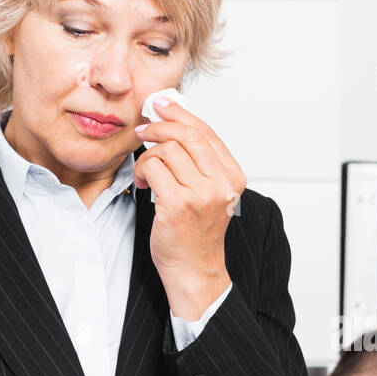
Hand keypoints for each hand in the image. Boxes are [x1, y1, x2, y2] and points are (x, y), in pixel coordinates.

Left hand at [133, 98, 244, 317]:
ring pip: (168, 150)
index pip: (207, 133)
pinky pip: (154, 168)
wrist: (195, 270)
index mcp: (233, 177)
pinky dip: (143, 171)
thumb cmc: (196, 233)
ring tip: (145, 172)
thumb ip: (199, 162)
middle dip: (160, 126)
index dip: (181, 114)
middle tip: (144, 129)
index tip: (162, 105)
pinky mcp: (179, 206)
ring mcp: (202, 196)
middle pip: (188, 135)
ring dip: (148, 156)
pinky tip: (143, 183)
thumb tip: (174, 122)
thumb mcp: (208, 192)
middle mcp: (222, 185)